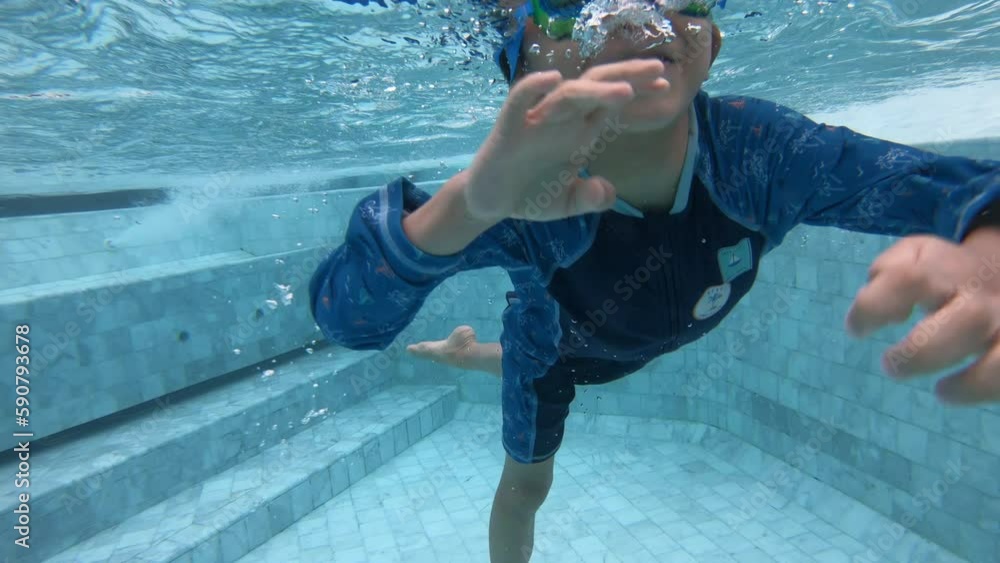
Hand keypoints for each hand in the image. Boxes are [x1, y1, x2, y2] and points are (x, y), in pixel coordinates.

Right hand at [463, 59, 668, 221]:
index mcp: (579, 135)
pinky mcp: (509, 127)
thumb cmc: (529, 195)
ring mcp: (536, 121)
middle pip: (597, 89)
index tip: (665, 87)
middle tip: (659, 70)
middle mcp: (562, 122)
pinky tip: (553, 79)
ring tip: (625, 93)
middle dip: (627, 76)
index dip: (637, 93)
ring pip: (568, 95)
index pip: (613, 106)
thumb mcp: (566, 203)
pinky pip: (520, 99)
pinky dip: (535, 87)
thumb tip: (608, 192)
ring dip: (596, 91)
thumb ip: (589, 199)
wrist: (489, 204)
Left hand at [845, 230, 999, 403]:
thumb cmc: (945, 273)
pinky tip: (958, 394)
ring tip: (942, 392)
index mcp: (946, 269)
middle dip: (921, 352)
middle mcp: (983, 296)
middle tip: (890, 366)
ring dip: (971, 383)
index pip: (909, 279)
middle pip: (968, 320)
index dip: (875, 307)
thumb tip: (886, 302)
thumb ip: (891, 271)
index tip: (856, 331)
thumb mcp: (917, 256)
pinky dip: (983, 391)